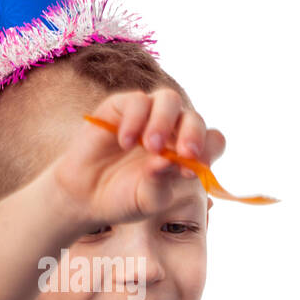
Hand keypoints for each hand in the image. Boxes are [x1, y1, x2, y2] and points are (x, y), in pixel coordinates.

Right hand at [49, 88, 225, 227]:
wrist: (86, 195)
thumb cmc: (125, 198)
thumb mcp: (147, 199)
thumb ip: (161, 183)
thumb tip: (170, 162)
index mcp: (188, 153)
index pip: (213, 141)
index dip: (210, 149)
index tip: (198, 166)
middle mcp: (173, 131)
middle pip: (195, 118)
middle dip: (193, 134)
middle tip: (185, 154)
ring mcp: (149, 115)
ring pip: (168, 100)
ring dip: (164, 122)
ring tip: (151, 147)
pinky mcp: (122, 106)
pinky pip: (137, 101)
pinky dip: (135, 120)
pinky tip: (126, 142)